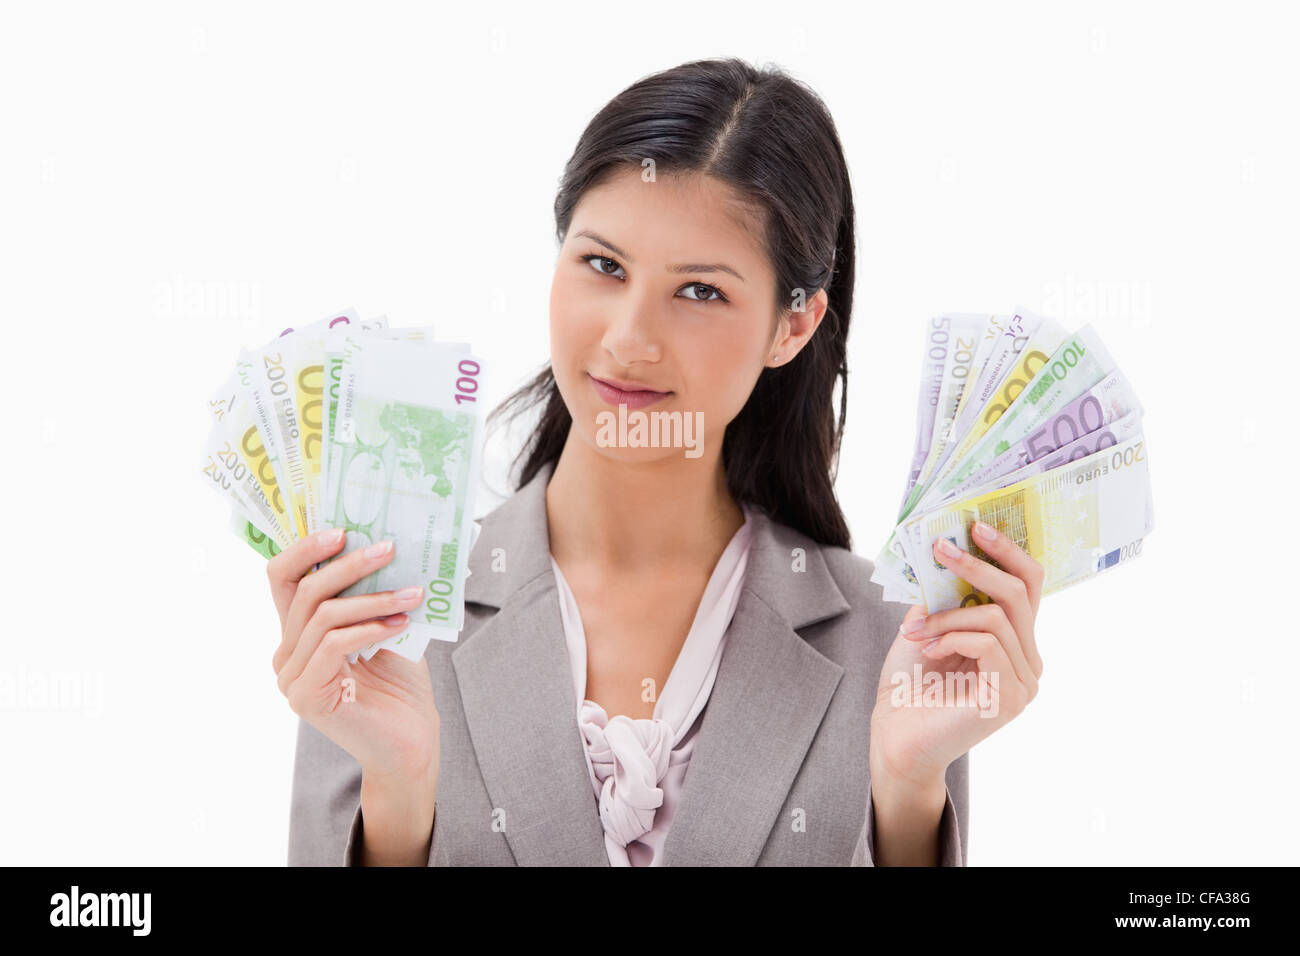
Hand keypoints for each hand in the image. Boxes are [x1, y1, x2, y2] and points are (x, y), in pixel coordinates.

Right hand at [267, 528, 439, 786]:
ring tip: (412, 593)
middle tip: (390, 548)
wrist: (411, 745)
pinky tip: (401, 624)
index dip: (305, 548)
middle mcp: (286, 654)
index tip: (344, 529)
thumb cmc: (400, 689)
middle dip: (349, 564)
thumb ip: (371, 596)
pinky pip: (332, 645)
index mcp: (299, 634)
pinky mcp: (307, 698)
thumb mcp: (386, 628)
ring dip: (373, 597)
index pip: (283, 578)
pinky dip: (369, 627)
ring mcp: (292, 678)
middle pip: (304, 591)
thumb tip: (384, 545)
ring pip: (323, 615)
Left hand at [870, 519, 1044, 789]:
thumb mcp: (925, 626)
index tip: (976, 526)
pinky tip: (928, 649)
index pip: (1029, 586)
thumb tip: (950, 553)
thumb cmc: (909, 686)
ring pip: (998, 618)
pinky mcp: (1008, 697)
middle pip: (1020, 594)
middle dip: (977, 566)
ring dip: (949, 615)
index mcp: (1015, 642)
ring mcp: (1023, 682)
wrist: (895, 739)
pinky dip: (952, 637)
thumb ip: (945, 597)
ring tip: (916, 630)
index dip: (1008, 552)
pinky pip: (989, 643)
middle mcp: (1028, 661)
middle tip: (940, 549)